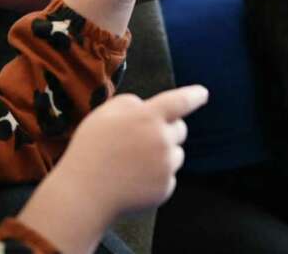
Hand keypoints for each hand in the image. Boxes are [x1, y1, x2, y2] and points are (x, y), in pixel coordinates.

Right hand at [42, 85, 207, 227]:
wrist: (83, 194)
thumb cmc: (91, 150)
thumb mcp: (104, 114)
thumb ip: (131, 104)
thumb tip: (148, 108)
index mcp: (148, 117)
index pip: (181, 101)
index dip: (194, 95)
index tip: (203, 93)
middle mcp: (162, 139)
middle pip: (180, 129)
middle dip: (168, 130)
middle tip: (141, 141)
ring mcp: (165, 166)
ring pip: (176, 154)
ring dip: (162, 155)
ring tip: (131, 164)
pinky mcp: (165, 188)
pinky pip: (168, 177)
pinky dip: (156, 178)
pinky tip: (133, 181)